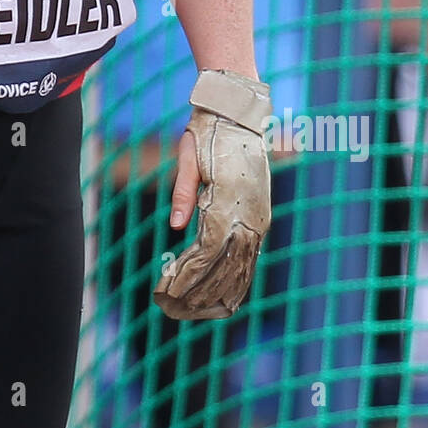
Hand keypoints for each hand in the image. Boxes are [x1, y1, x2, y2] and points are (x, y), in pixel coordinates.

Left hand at [154, 70, 271, 318]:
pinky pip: (251, 257)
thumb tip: (174, 227)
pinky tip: (229, 299)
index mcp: (228, 200)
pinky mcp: (261, 218)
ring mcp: (258, 218)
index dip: (187, 276)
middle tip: (173, 312)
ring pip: (241, 267)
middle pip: (225, 267)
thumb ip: (182, 192)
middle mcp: (248, 214)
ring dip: (219, 294)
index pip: (206, 250)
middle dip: (199, 294)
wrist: (239, 113)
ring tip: (196, 314)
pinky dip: (240, 280)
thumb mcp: (188, 157)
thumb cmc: (207, 132)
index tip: (166, 292)